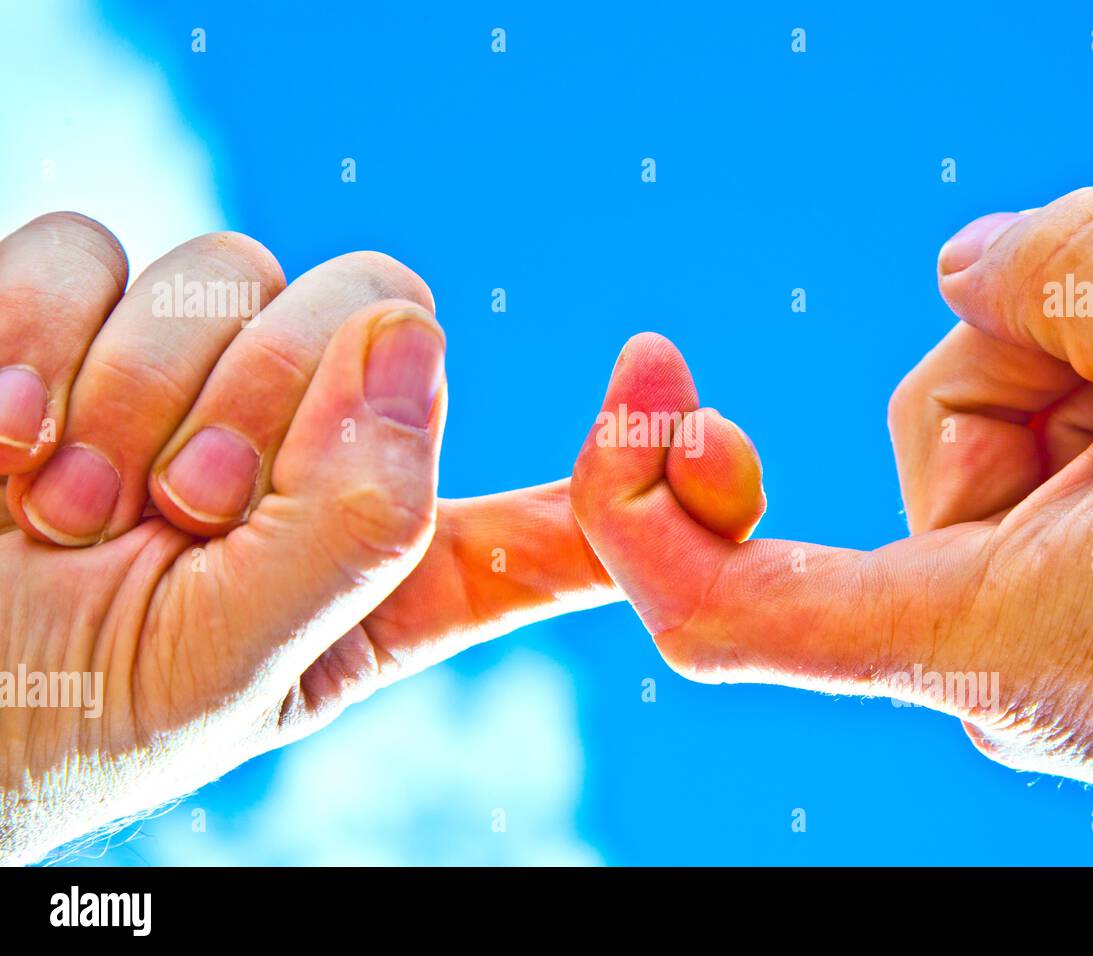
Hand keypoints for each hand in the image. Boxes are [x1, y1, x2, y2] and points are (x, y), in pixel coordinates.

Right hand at [0, 213, 615, 863]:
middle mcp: (302, 451)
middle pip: (381, 309)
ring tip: (76, 511)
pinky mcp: (72, 320)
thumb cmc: (72, 712)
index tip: (668, 389)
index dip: (634, 458)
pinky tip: (0, 441)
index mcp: (381, 559)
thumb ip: (357, 524)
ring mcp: (190, 373)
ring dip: (142, 396)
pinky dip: (35, 340)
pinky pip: (89, 249)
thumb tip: (413, 343)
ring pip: (234, 270)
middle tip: (182, 515)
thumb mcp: (243, 664)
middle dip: (271, 402)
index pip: (549, 508)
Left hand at [570, 188, 1092, 833]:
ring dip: (1091, 389)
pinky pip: (1045, 480)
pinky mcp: (1076, 611)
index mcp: (973, 644)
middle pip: (924, 440)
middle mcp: (980, 661)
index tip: (645, 380)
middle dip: (1035, 361)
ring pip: (991, 444)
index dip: (640, 498)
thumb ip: (1073, 270)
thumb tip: (963, 262)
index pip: (726, 610)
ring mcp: (1030, 638)